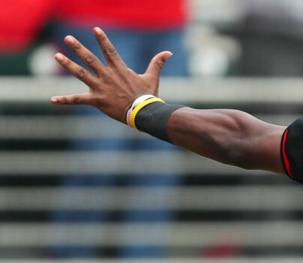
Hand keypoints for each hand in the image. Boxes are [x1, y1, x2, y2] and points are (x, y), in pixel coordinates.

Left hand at [48, 26, 173, 122]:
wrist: (145, 112)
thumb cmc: (148, 96)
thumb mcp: (152, 77)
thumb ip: (157, 63)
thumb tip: (169, 52)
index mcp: (120, 70)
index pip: (109, 51)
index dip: (102, 39)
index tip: (95, 29)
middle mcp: (108, 76)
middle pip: (90, 59)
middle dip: (78, 47)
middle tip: (68, 38)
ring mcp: (101, 88)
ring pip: (81, 74)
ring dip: (68, 64)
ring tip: (56, 56)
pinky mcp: (97, 100)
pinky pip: (78, 100)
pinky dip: (65, 100)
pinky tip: (53, 100)